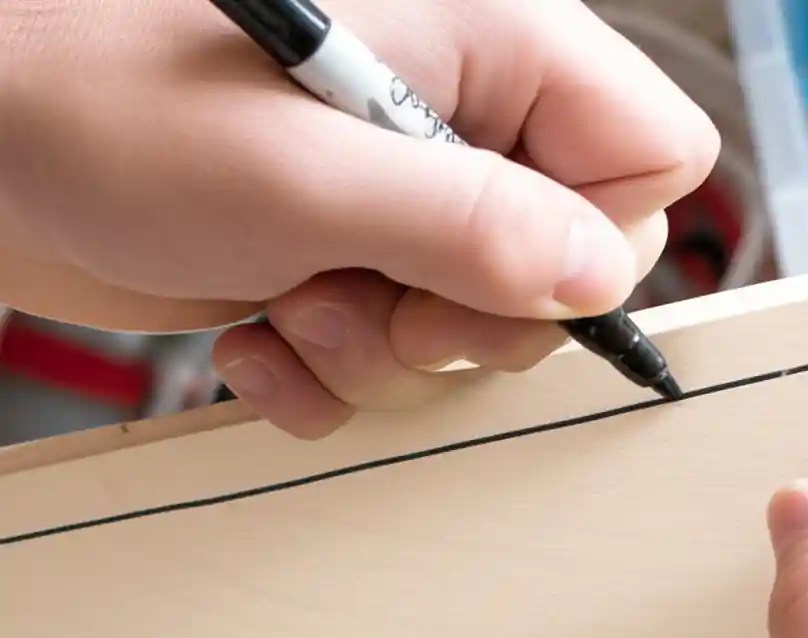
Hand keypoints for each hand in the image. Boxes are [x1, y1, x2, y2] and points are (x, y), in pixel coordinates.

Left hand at [0, 0, 717, 437]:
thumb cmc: (93, 102)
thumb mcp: (301, 177)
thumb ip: (471, 226)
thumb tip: (595, 276)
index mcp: (490, 39)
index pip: (651, 151)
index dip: (601, 239)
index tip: (502, 281)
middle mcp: (462, 111)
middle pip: (572, 249)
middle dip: (474, 315)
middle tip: (381, 306)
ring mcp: (407, 183)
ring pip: (484, 311)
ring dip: (389, 347)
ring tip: (293, 307)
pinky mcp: (354, 243)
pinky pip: (404, 339)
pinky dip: (335, 366)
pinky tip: (261, 334)